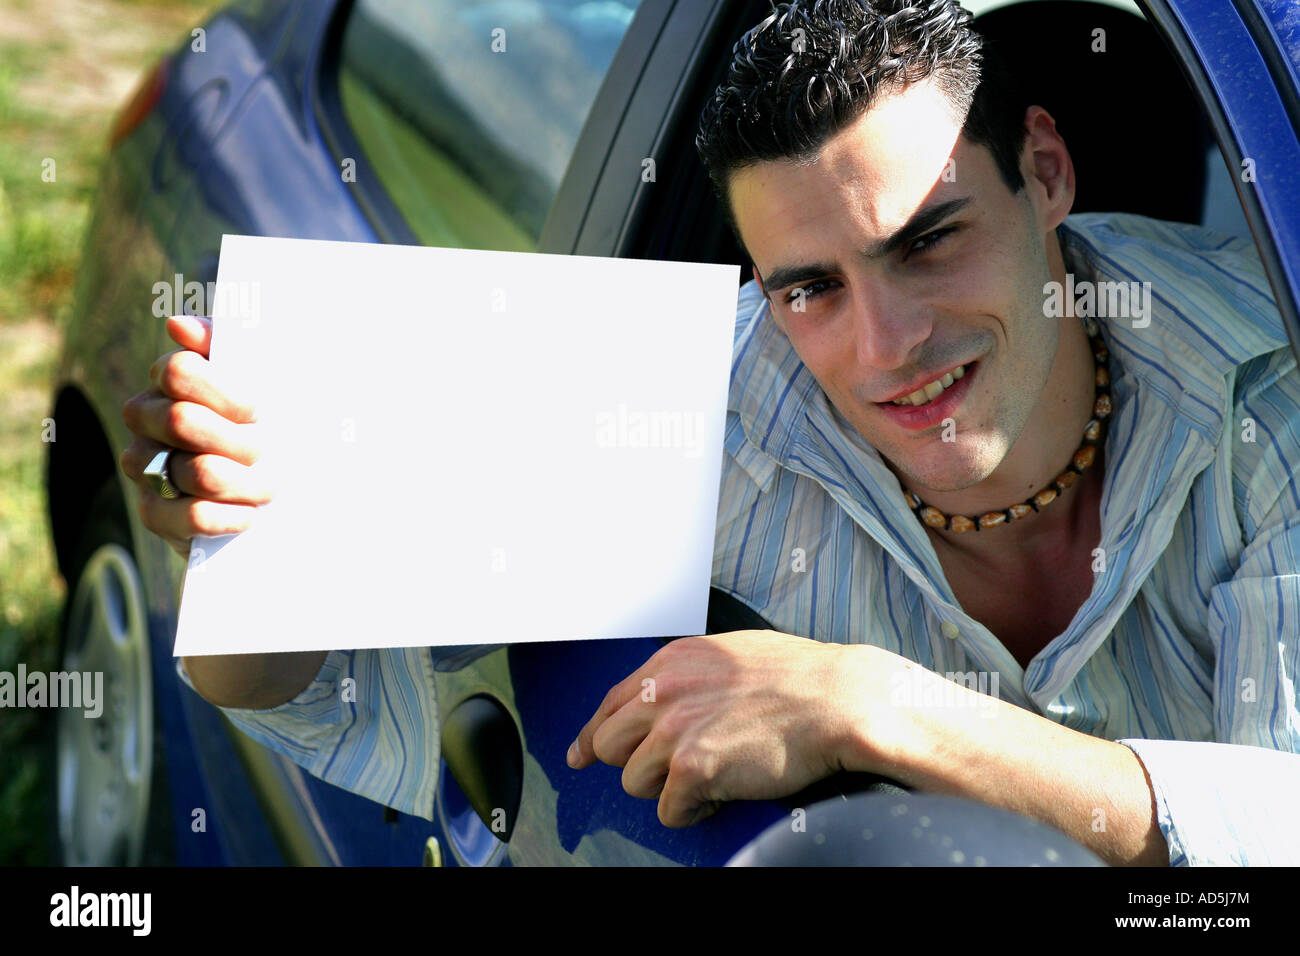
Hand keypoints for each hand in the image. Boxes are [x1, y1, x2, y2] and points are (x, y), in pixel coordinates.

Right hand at [119, 314, 271, 558]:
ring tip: (270, 486)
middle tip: (268, 451)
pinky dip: (229, 516)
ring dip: (246, 482)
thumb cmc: (270, 421)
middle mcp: (146, 419)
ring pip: (197, 472)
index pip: (178, 372)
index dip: (225, 392)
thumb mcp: (266, 378)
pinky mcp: (155, 514)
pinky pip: (190, 517)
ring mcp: (145, 467)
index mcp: (169, 381)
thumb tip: (179, 326)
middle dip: (239, 440)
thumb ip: (230, 345)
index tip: (261, 409)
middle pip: (183, 421)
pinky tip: (250, 513)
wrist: (281, 486)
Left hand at [566, 630, 886, 826]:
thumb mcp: (729, 654)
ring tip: (707, 779)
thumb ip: (689, 673)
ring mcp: (673, 729)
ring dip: (667, 788)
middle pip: (607, 745)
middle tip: (669, 771)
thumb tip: (664, 695)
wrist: (838, 698)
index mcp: (671, 661)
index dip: (591, 734)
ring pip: (633, 782)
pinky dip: (693, 811)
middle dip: (635, 762)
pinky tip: (720, 795)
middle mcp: (662, 691)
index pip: (609, 703)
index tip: (579, 755)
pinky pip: (668, 810)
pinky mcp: (692, 768)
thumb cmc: (798, 677)